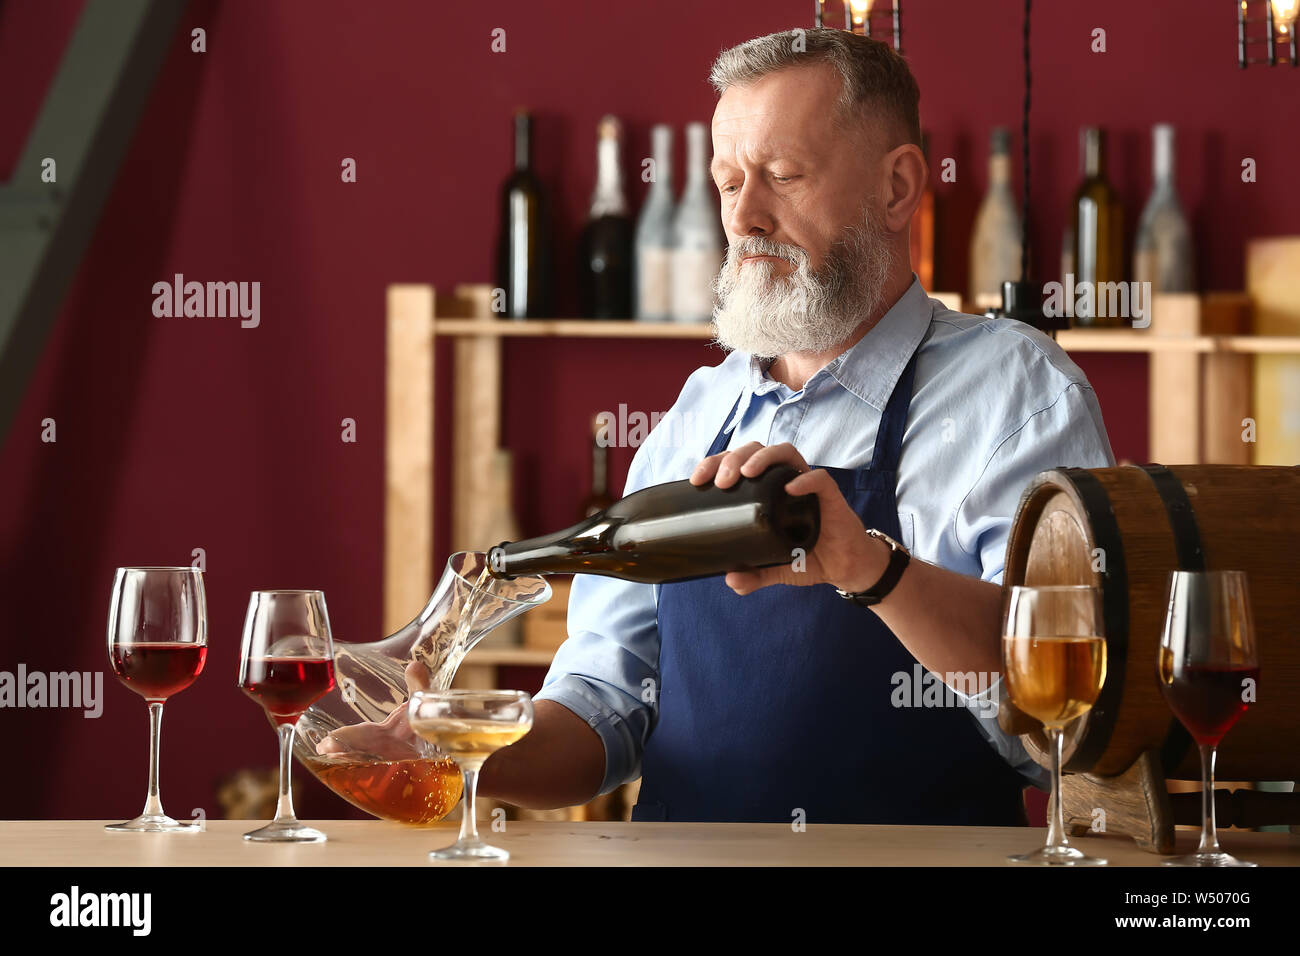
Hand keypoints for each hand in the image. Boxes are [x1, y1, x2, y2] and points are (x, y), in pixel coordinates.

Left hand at [690, 442, 889, 595]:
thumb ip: (753, 574)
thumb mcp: (773, 568)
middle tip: (722, 481)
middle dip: (733, 458)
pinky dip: (804, 479)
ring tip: (747, 474)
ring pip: (783, 452)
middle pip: (755, 450)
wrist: (843, 567)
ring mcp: (806, 484)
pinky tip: (790, 489)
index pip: (736, 464)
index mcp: (763, 489)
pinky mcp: (830, 495)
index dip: (714, 464)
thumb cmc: (807, 557)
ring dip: (762, 457)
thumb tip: (731, 579)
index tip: (697, 480)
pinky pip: (819, 479)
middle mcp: (782, 479)